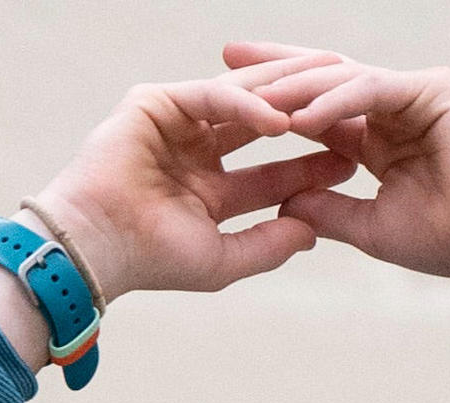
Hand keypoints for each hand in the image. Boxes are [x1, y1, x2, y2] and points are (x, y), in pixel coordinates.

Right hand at [28, 69, 332, 309]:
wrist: (96, 248)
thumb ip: (267, 245)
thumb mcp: (221, 259)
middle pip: (264, 124)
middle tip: (353, 114)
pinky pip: (213, 95)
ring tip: (326, 102)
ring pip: (243, 99)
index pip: (272, 169)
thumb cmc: (150, 261)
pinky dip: (247, 106)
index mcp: (211, 186)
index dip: (312, 165)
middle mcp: (197, 148)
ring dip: (285, 99)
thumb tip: (314, 235)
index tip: (353, 163)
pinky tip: (278, 120)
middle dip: (307, 119)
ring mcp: (177, 122)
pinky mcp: (158, 102)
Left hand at [223, 43, 449, 282]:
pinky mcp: (434, 90)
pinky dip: (334, 105)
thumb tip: (282, 202)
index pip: (321, 106)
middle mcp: (398, 102)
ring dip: (298, 87)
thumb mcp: (368, 226)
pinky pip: (371, 91)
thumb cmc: (442, 241)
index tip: (230, 96)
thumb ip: (327, 208)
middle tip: (228, 56)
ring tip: (252, 95)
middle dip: (278, 65)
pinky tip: (298, 120)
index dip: (279, 98)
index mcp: (382, 133)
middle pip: (329, 73)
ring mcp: (418, 90)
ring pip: (345, 77)